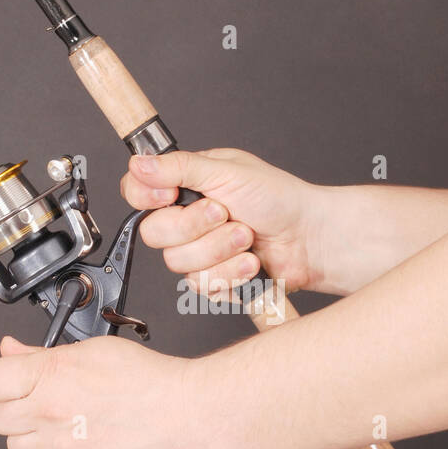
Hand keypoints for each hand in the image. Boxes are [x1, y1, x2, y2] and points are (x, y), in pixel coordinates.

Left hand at [0, 335, 198, 448]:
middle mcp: (49, 416)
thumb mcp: (93, 349)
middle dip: (17, 407)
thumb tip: (11, 351)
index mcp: (50, 377)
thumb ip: (41, 353)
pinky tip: (71, 446)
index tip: (14, 379)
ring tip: (63, 424)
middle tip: (43, 400)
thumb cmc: (151, 382)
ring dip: (32, 437)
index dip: (3, 378)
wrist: (187, 417)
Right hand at [120, 148, 326, 297]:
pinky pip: (201, 285)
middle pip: (154, 233)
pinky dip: (230, 273)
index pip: (137, 192)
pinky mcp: (212, 279)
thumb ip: (180, 167)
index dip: (145, 197)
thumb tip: (139, 162)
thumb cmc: (279, 198)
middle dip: (196, 226)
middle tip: (226, 213)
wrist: (310, 239)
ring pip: (178, 263)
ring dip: (219, 250)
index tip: (169, 196)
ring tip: (248, 237)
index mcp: (186, 185)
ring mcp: (198, 251)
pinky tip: (251, 263)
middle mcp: (187, 218)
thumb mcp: (227, 171)